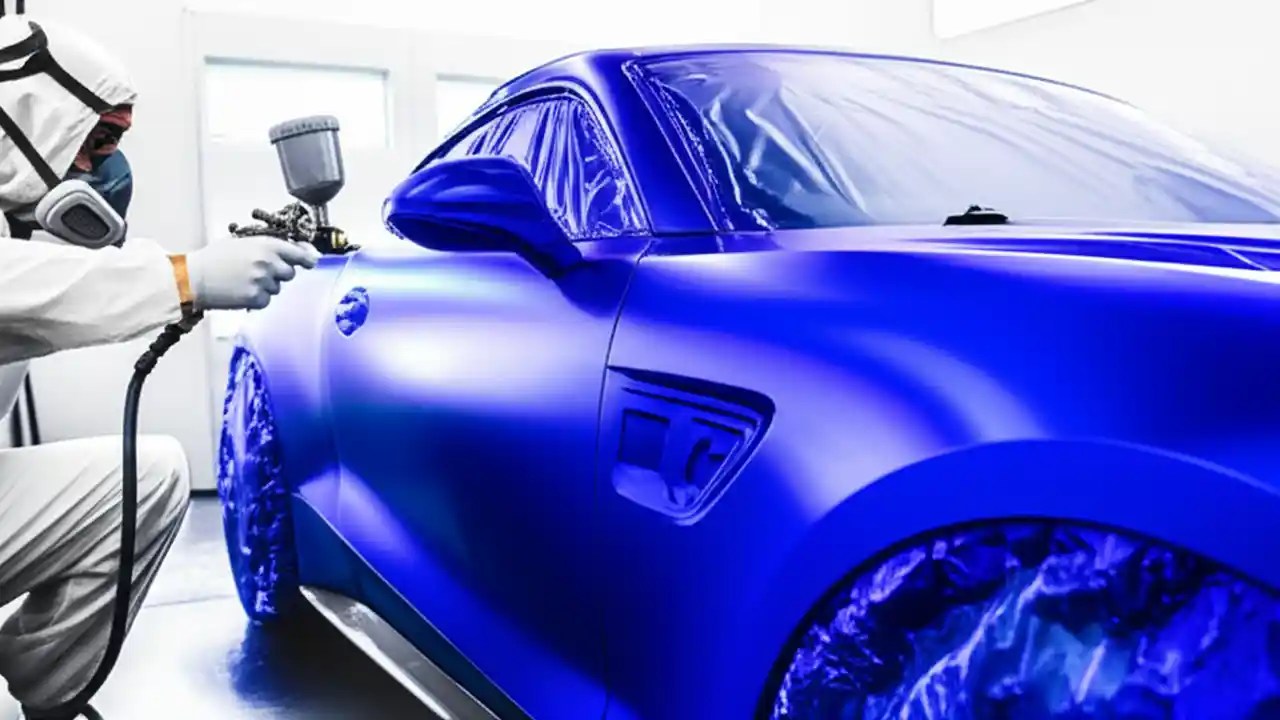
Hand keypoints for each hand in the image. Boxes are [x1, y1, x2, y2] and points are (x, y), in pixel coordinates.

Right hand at [186, 237, 320, 310]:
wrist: (193, 277)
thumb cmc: (215, 258)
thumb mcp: (243, 242)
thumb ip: (269, 245)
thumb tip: (296, 250)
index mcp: (267, 245)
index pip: (300, 254)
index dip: (307, 258)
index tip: (311, 261)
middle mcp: (269, 263)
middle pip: (290, 273)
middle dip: (279, 273)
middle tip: (258, 271)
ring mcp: (263, 282)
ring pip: (277, 288)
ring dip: (266, 286)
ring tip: (243, 280)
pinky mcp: (256, 298)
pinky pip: (266, 300)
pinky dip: (257, 298)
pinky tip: (240, 291)